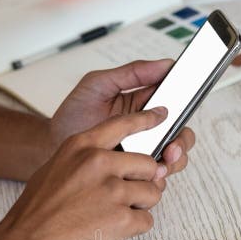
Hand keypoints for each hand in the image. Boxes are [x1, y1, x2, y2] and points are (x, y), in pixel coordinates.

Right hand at [0, 107, 169, 239]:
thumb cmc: (35, 216)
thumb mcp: (55, 171)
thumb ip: (87, 163)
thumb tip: (122, 166)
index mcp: (80, 147)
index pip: (123, 124)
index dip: (147, 120)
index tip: (161, 115)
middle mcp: (98, 163)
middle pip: (149, 164)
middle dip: (144, 183)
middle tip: (125, 197)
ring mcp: (112, 190)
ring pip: (153, 193)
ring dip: (139, 208)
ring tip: (112, 217)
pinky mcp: (122, 218)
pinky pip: (147, 220)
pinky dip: (133, 229)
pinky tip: (109, 232)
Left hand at [51, 60, 194, 184]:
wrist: (52, 145)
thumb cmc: (74, 114)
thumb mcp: (98, 84)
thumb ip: (131, 73)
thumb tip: (164, 64)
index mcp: (144, 102)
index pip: (175, 99)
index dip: (186, 100)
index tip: (188, 102)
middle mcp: (149, 127)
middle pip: (181, 131)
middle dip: (182, 139)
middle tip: (172, 145)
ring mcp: (145, 149)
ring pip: (175, 154)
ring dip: (175, 158)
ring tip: (163, 161)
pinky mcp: (137, 170)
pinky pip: (158, 174)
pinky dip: (160, 175)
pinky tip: (150, 175)